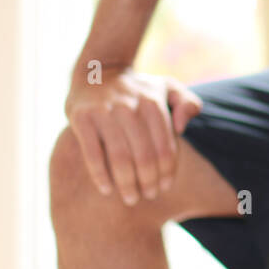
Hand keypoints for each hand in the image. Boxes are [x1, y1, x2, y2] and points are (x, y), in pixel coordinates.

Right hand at [64, 67, 202, 203]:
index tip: (165, 187)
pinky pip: (92, 153)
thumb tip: (181, 128)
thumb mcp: (168, 87)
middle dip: (148, 182)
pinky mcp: (81, 117)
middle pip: (144, 156)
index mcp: (152, 102)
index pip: (165, 146)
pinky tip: (107, 189)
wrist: (97, 70)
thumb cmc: (138, 89)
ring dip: (127, 184)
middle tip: (148, 196)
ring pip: (119, 157)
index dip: (167, 172)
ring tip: (130, 198)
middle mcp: (129, 106)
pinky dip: (99, 174)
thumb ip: (187, 103)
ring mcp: (104, 111)